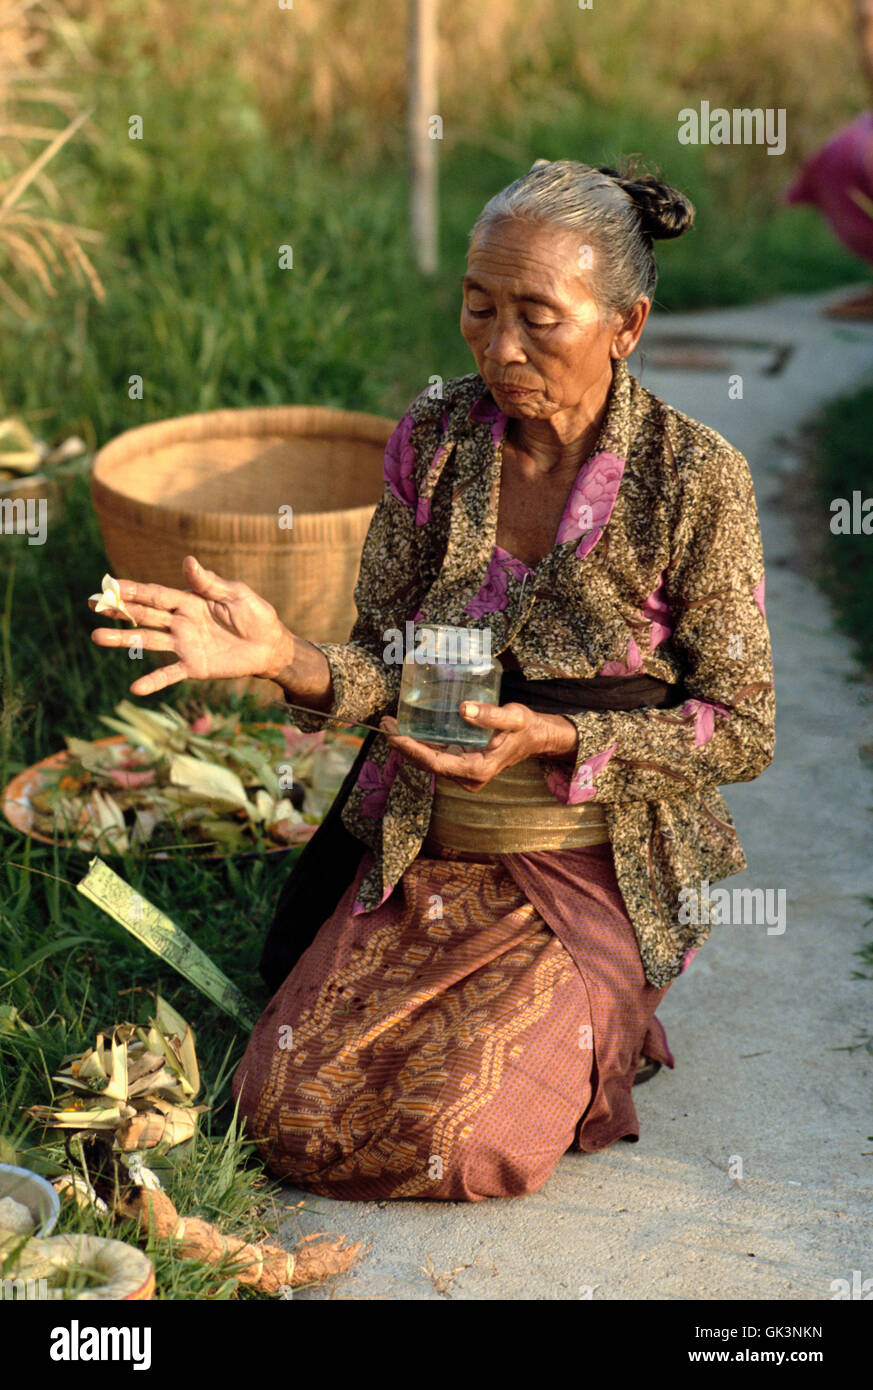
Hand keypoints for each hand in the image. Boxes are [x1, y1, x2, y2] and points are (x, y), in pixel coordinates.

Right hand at [89, 555, 289, 697]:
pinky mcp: (194, 667)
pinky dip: (153, 682)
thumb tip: (188, 561)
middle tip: (93, 605)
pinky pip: (169, 674)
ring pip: (149, 641)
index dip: (134, 590)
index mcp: (190, 601)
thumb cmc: (256, 615)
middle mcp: (181, 622)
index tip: (110, 584)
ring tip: (98, 637)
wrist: (270, 646)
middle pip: (145, 615)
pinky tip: (135, 689)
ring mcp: (184, 645)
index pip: (156, 594)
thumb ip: (210, 583)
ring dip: (124, 640)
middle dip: (119, 610)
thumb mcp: (236, 595)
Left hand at [380, 700, 576, 791]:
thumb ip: (490, 715)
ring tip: (390, 724)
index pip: (437, 763)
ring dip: (409, 746)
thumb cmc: (525, 727)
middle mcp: (468, 777)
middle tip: (386, 723)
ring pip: (429, 762)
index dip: (413, 750)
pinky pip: (436, 758)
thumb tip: (462, 708)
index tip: (395, 735)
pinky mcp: (462, 766)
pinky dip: (421, 746)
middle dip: (404, 746)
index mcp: (478, 769)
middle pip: (428, 764)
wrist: (536, 738)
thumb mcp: (513, 717)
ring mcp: (464, 774)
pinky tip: (408, 730)